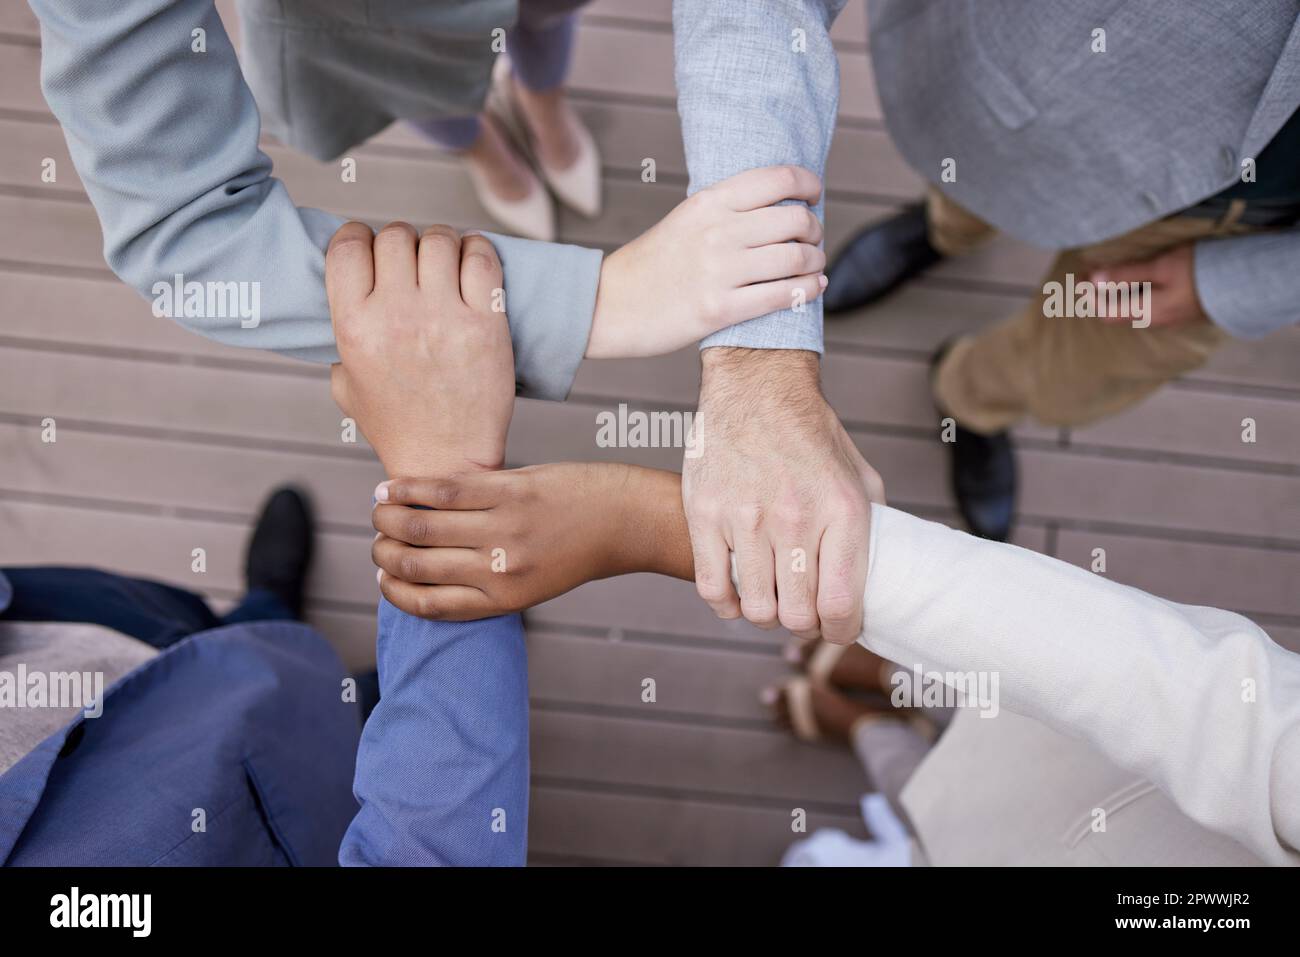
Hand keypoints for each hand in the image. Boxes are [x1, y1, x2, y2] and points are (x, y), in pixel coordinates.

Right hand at [325, 222, 514, 476]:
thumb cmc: (397, 425)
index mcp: (354, 326)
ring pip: (439, 239)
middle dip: (402, 241)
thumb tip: (350, 295)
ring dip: (441, 243)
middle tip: (413, 262)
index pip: (347, 246)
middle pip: (395, 236)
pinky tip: (472, 262)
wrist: (447, 459)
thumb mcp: (345, 383)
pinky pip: (482, 257)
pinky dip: (477, 249)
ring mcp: (444, 316)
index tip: (371, 249)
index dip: (359, 237)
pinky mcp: (485, 322)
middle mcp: (396, 315)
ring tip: (445, 262)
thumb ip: (340, 337)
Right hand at [370, 464, 692, 618]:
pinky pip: (444, 490)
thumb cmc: (576, 550)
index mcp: (503, 600)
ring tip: (379, 511)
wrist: (623, 520)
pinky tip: (391, 488)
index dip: (394, 591)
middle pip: (415, 564)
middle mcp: (499, 569)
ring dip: (386, 518)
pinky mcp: (510, 491)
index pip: (428, 604)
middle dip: (383, 552)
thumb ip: (485, 583)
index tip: (382, 576)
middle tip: (378, 538)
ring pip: (421, 525)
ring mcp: (504, 528)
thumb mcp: (532, 584)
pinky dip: (408, 489)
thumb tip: (429, 572)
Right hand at [585, 166, 827, 358]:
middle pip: (795, 219)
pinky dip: (808, 290)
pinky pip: (782, 295)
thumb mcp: (685, 221)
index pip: (778, 179)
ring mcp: (719, 270)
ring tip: (813, 265)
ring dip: (814, 261)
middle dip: (814, 229)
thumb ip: (725, 211)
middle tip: (812, 239)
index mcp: (708, 202)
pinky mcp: (719, 308)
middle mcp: (717, 231)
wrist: (608, 305)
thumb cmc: (651, 265)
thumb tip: (776, 207)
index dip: (808, 184)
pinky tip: (813, 287)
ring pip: (795, 258)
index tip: (813, 196)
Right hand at [683, 348, 884, 643]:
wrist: (758, 386)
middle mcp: (794, 518)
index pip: (840, 606)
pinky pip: (712, 589)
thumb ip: (873, 527)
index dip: (839, 632)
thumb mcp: (860, 474)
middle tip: (801, 612)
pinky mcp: (705, 514)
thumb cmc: (811, 433)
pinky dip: (726, 606)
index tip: (835, 628)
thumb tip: (878, 578)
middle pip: (797, 615)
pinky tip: (737, 595)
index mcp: (841, 511)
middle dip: (803, 625)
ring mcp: (745, 518)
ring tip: (770, 599)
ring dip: (766, 614)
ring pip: (755, 608)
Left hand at [1089, 243, 1207, 329]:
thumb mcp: (1161, 268)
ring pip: (1132, 309)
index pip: (1104, 311)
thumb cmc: (1201, 271)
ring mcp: (1168, 317)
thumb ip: (1126, 275)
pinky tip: (1136, 279)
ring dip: (1117, 293)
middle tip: (1089, 272)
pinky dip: (1134, 293)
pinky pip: (1147, 305)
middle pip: (1116, 312)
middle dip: (1100, 294)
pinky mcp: (1179, 310)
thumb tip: (1092, 280)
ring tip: (1109, 273)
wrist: (1245, 281)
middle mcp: (1154, 320)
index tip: (1080, 275)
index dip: (1088, 295)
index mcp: (1145, 313)